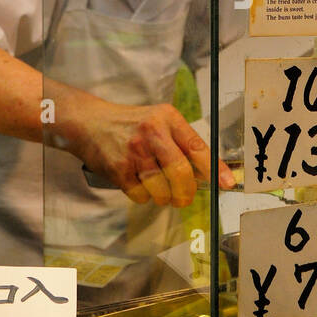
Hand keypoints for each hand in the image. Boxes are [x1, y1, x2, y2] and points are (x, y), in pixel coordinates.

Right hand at [69, 101, 234, 206]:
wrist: (89, 123)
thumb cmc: (129, 125)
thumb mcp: (158, 121)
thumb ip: (181, 142)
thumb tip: (206, 173)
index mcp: (167, 118)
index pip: (197, 147)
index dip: (215, 168)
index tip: (227, 183)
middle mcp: (152, 133)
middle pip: (181, 172)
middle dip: (186, 192)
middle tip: (184, 198)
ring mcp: (134, 151)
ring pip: (161, 189)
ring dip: (164, 197)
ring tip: (159, 189)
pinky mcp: (119, 169)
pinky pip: (141, 195)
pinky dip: (145, 197)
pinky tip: (139, 184)